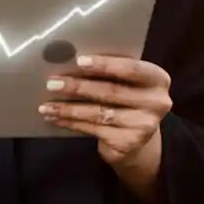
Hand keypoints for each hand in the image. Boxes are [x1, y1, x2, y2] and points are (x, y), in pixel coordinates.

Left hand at [39, 55, 171, 166]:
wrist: (138, 139)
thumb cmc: (127, 99)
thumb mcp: (128, 83)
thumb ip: (111, 72)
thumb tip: (68, 59)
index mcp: (158, 79)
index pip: (132, 69)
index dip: (105, 65)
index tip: (79, 61)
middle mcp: (156, 103)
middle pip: (111, 91)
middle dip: (78, 86)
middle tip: (52, 82)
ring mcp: (144, 126)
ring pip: (99, 113)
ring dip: (68, 109)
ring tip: (46, 105)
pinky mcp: (128, 144)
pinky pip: (93, 129)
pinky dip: (71, 123)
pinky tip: (55, 118)